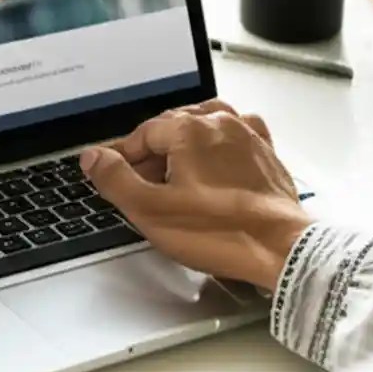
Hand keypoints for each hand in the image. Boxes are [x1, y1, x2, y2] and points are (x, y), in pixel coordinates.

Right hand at [80, 99, 311, 289]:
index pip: (142, 133)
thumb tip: (94, 158)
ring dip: (185, 144)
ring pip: (205, 126)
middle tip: (140, 182)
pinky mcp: (266, 154)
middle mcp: (220, 123)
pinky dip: (219, 145)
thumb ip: (116, 180)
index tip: (114, 172)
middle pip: (173, 127)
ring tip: (175, 171)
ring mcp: (247, 136)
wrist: (278, 248)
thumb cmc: (221, 232)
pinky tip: (214, 161)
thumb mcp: (151, 211)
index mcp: (189, 129)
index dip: (123, 155)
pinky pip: (236, 136)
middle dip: (153, 152)